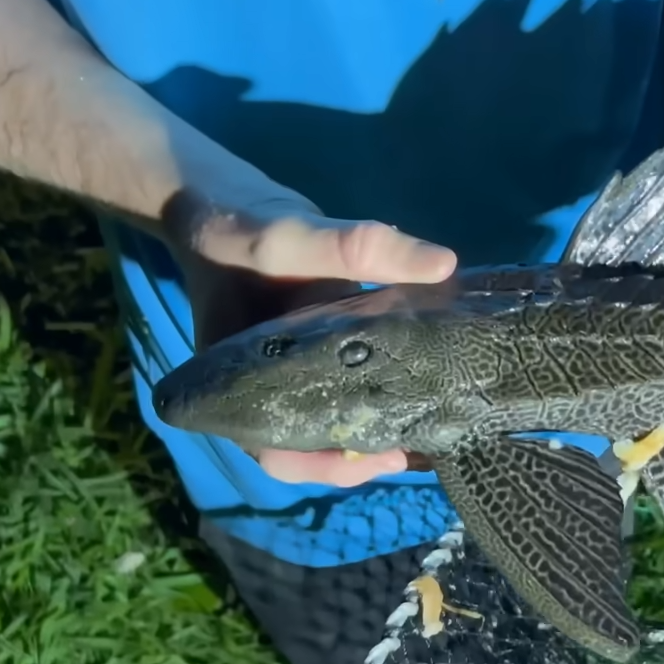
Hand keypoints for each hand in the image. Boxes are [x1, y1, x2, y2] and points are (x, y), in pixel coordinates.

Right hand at [160, 184, 456, 486]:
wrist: (218, 197)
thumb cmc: (240, 230)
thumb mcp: (292, 237)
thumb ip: (358, 248)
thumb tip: (444, 263)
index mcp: (238, 390)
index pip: (276, 451)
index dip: (325, 466)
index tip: (381, 458)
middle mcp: (262, 389)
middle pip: (306, 446)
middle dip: (359, 453)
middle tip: (414, 449)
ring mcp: (288, 370)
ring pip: (327, 418)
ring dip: (370, 426)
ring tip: (422, 425)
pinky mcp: (313, 346)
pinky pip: (342, 381)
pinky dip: (374, 388)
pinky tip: (415, 380)